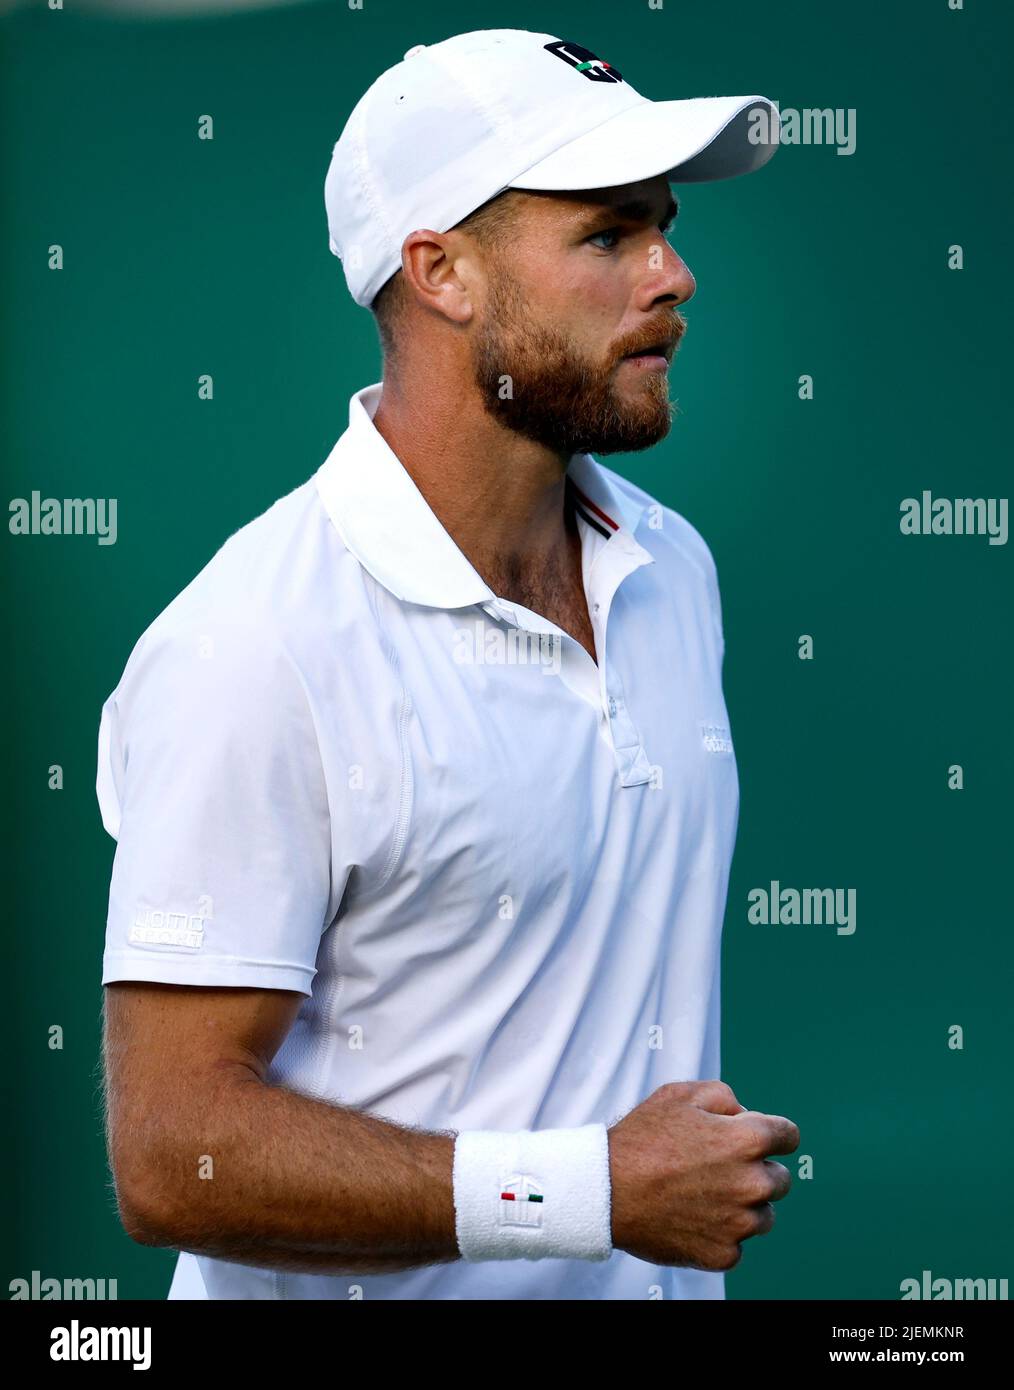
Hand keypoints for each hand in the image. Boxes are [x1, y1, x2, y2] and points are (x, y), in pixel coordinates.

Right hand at [607, 1079, 797, 1269]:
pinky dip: (721, 1234)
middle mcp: (752, 1183)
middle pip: (780, 1179)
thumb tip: (744, 1114)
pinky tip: (693, 1218)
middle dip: (756, 1171)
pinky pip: (738, 1244)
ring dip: (743, 1206)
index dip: (773, 1134)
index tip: (758, 1139)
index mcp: (747, 1140)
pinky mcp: (723, 1254)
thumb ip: (724, 1096)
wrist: (605, 1191)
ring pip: (763, 1215)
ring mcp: (739, 1223)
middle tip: (717, 1169)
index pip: (789, 1136)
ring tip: (703, 1195)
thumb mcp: (680, 1095)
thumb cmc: (641, 1140)